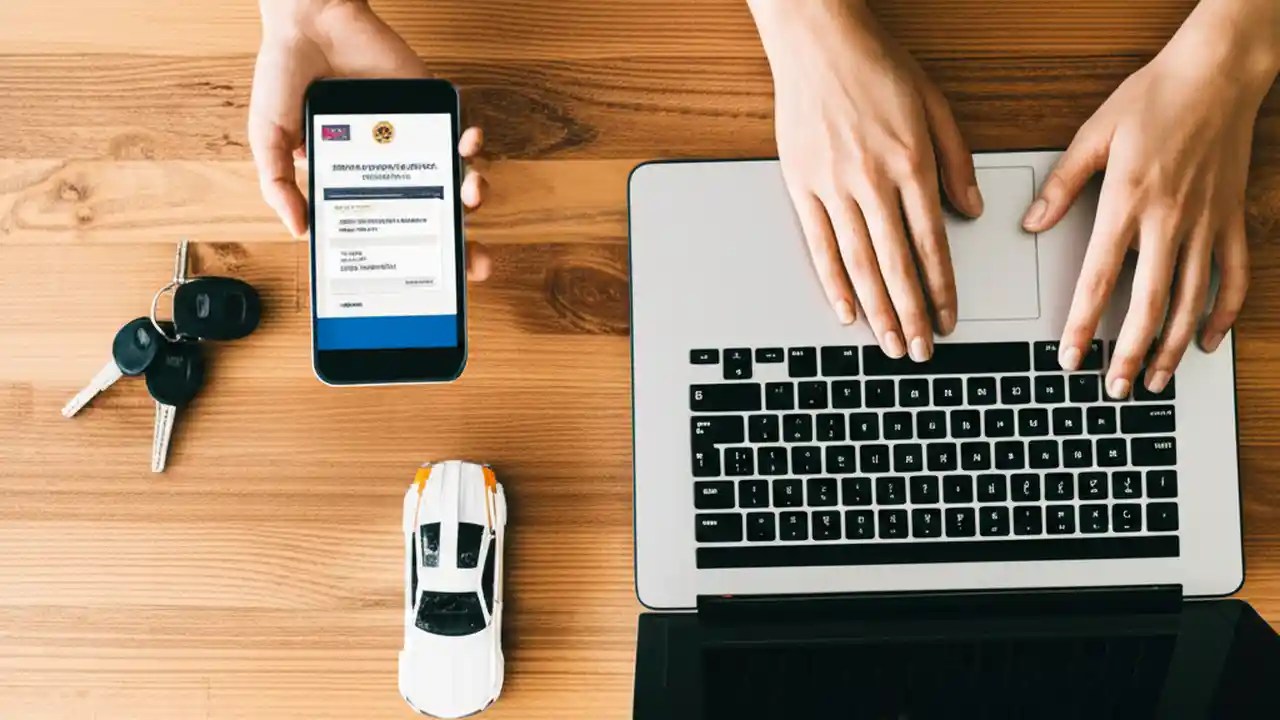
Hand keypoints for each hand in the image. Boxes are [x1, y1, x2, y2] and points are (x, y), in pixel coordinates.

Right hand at [248, 0, 490, 280]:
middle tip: (475, 265)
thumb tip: (300, 230)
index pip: (388, 236)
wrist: (309, 21)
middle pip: (433, 221)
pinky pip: (460, 136)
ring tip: (470, 197)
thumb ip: (278, 185)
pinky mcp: (430, 114)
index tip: (426, 288)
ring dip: (472, 196)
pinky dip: (471, 145)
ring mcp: (414, 145)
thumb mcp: (269, 139)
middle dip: (462, 249)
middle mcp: (389, 173)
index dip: (408, 264)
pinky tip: (470, 147)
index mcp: (354, 189)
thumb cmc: (285, 79)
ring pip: (455, 183)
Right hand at [748, 0, 983, 360]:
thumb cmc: (878, 68)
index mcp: (911, 164)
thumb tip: (970, 210)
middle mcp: (872, 181)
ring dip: (876, 309)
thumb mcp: (936, 107)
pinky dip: (832, 282)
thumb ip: (957, 161)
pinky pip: (818, 244)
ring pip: (858, 263)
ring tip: (889, 343)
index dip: (941, 289)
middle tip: (921, 350)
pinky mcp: (801, 185)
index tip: (948, 319)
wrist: (819, 40)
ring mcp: (832, 186)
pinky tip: (845, 309)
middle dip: (911, 315)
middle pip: (895, 264)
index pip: (931, 244)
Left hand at [1023, 0, 1276, 396]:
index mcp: (1126, 203)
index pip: (1097, 280)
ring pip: (1191, 302)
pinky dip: (1223, 314)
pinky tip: (1209, 340)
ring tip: (1157, 380)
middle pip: (1148, 305)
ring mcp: (1206, 224)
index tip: (1070, 357)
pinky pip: (1233, 277)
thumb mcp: (1093, 135)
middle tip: (1114, 388)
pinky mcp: (1233, 220)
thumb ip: (1061, 185)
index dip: (1082, 325)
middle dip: (1130, 354)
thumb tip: (1031, 223)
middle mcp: (1169, 221)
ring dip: (1174, 347)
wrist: (1218, 73)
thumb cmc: (1154, 98)